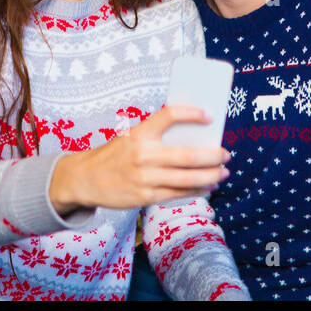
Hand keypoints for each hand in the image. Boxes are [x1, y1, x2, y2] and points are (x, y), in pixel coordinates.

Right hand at [49, 105, 230, 213]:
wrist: (85, 178)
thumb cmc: (114, 154)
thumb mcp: (130, 137)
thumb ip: (156, 137)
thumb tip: (194, 139)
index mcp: (139, 133)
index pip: (169, 115)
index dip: (192, 113)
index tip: (209, 115)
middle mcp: (143, 155)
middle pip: (188, 155)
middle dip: (213, 156)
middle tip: (226, 154)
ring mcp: (145, 178)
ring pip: (187, 178)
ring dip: (211, 176)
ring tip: (223, 172)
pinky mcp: (144, 197)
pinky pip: (177, 194)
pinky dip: (196, 190)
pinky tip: (207, 186)